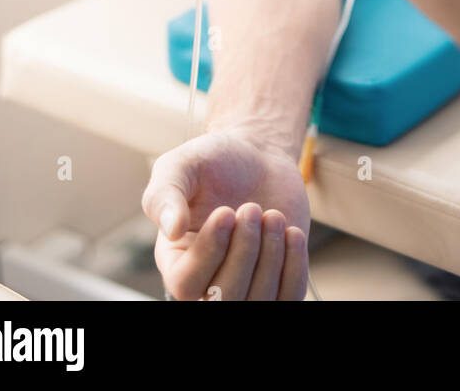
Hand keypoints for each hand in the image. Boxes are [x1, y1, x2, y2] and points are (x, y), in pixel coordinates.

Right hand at [143, 129, 310, 300]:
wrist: (258, 157)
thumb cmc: (214, 161)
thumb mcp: (181, 165)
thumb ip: (165, 194)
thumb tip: (171, 229)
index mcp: (176, 261)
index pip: (185, 284)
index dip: (209, 251)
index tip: (225, 211)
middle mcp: (208, 282)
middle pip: (225, 299)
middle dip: (244, 250)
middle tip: (251, 207)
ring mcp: (245, 286)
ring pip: (259, 301)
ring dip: (271, 255)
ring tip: (273, 215)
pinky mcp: (278, 282)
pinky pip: (289, 298)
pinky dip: (295, 266)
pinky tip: (291, 232)